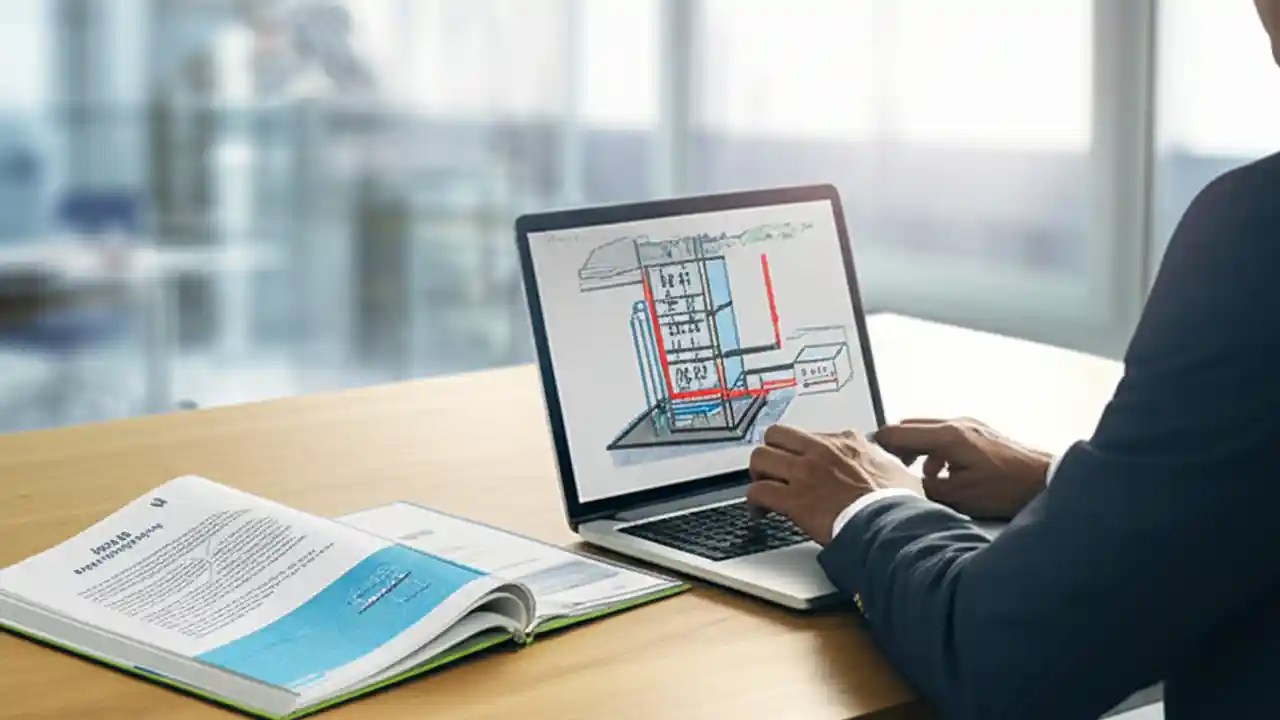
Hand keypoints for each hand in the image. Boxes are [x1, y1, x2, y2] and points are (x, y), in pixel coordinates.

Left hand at [746, 425, 918, 544]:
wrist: (892, 526)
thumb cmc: (899, 504)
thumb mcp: (898, 471)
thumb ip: (884, 462)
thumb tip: (888, 467)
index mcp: (848, 441)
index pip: (812, 435)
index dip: (804, 452)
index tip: (803, 464)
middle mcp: (822, 450)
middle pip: (777, 434)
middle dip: (771, 451)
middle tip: (774, 470)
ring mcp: (806, 473)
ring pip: (760, 457)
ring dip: (758, 474)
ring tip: (764, 488)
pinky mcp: (794, 499)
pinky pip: (758, 491)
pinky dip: (755, 502)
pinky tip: (760, 512)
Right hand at [874, 418, 1050, 519]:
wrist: (1044, 480)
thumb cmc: (1007, 488)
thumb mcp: (958, 496)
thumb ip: (924, 488)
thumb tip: (903, 487)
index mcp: (946, 436)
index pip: (897, 431)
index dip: (878, 444)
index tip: (868, 456)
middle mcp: (956, 424)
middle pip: (910, 426)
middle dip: (896, 445)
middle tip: (888, 466)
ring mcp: (969, 425)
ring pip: (928, 430)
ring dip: (917, 449)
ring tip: (916, 474)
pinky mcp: (979, 432)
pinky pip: (945, 435)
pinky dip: (935, 450)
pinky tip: (943, 473)